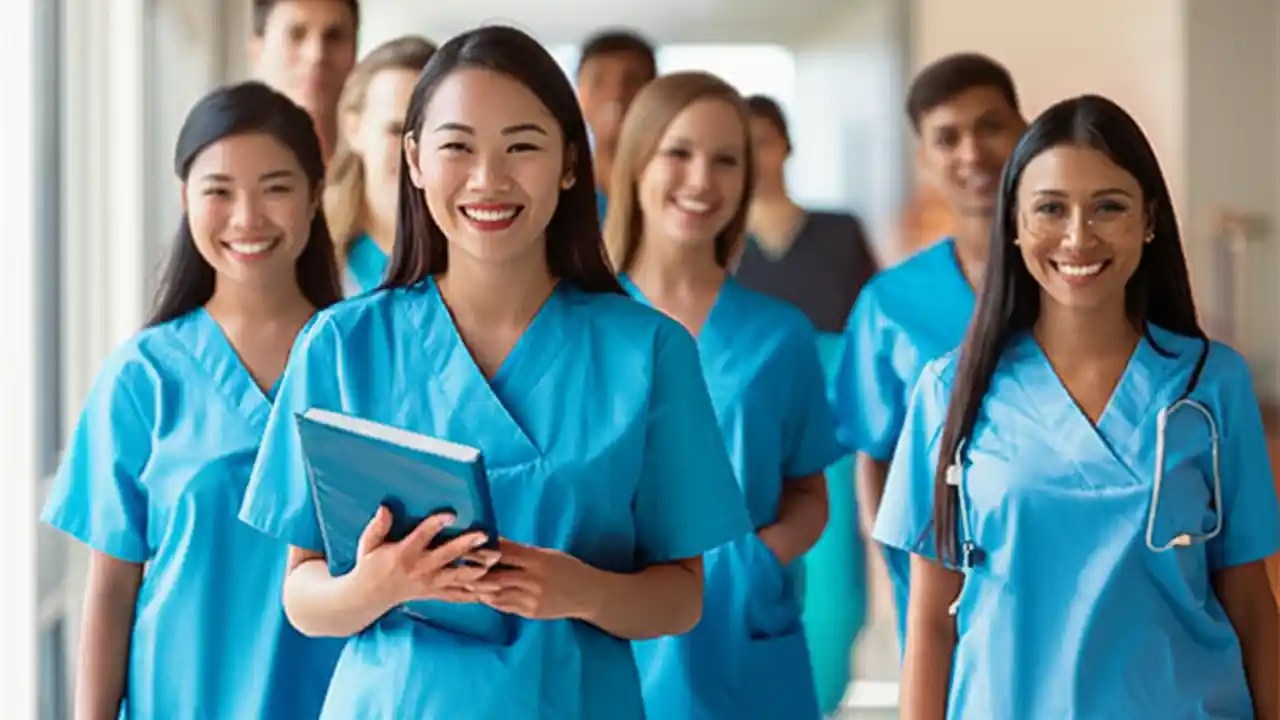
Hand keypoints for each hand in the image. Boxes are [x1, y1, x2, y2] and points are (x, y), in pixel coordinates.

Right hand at [350, 506, 501, 610]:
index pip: (421, 536)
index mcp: (403, 554)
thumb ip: (377, 527)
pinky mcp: (435, 594)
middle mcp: (420, 569)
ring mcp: (430, 584)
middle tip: (484, 535)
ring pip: (458, 578)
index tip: (451, 514)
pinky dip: (475, 593)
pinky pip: (458, 595)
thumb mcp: (368, 545)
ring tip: (496, 560)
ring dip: (478, 570)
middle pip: (446, 556)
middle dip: (466, 545)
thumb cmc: (369, 564)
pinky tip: (494, 590)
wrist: (368, 597)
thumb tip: (385, 507)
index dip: (435, 525)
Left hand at [465, 539, 600, 620]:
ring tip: (462, 582)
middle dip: (476, 572)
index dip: (484, 551)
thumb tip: (497, 540)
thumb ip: (522, 550)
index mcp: (538, 560)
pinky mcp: (530, 612)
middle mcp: (533, 580)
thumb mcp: (548, 554)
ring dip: (479, 588)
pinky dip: (491, 600)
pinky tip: (480, 595)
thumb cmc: (568, 568)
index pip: (506, 553)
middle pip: (497, 575)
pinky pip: (505, 606)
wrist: (588, 595)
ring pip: (497, 593)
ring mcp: (531, 599)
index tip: (467, 546)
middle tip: (457, 566)